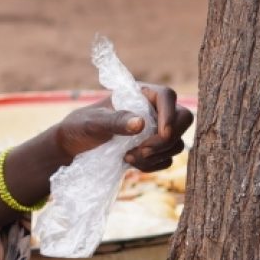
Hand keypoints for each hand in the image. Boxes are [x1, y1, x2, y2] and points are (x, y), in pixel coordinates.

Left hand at [49, 83, 190, 170]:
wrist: (76, 146)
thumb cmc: (82, 126)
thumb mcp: (94, 122)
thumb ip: (116, 121)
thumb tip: (140, 123)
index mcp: (141, 94)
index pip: (167, 96)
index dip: (170, 113)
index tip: (161, 132)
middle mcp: (154, 110)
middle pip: (183, 119)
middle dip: (166, 139)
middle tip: (142, 150)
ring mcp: (157, 131)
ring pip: (176, 143)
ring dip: (156, 155)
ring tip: (128, 157)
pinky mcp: (156, 150)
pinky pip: (168, 159)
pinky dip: (153, 165)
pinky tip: (131, 163)